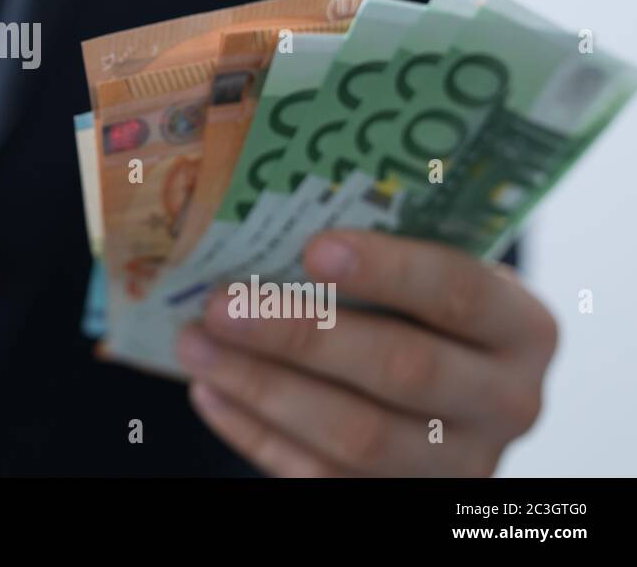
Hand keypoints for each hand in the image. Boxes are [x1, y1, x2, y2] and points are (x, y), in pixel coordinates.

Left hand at [177, 229, 556, 475]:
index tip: (312, 248)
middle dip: (300, 334)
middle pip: (400, 369)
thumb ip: (375, 250)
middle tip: (221, 303)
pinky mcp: (403, 502)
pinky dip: (256, 434)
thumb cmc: (423, 309)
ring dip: (262, 387)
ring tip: (195, 345)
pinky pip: (320, 478)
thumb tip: (261, 216)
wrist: (450, 392)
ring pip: (357, 435)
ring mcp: (458, 463)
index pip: (457, 293)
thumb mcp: (429, 272)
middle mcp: (506, 401)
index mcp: (522, 327)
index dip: (387, 270)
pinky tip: (207, 392)